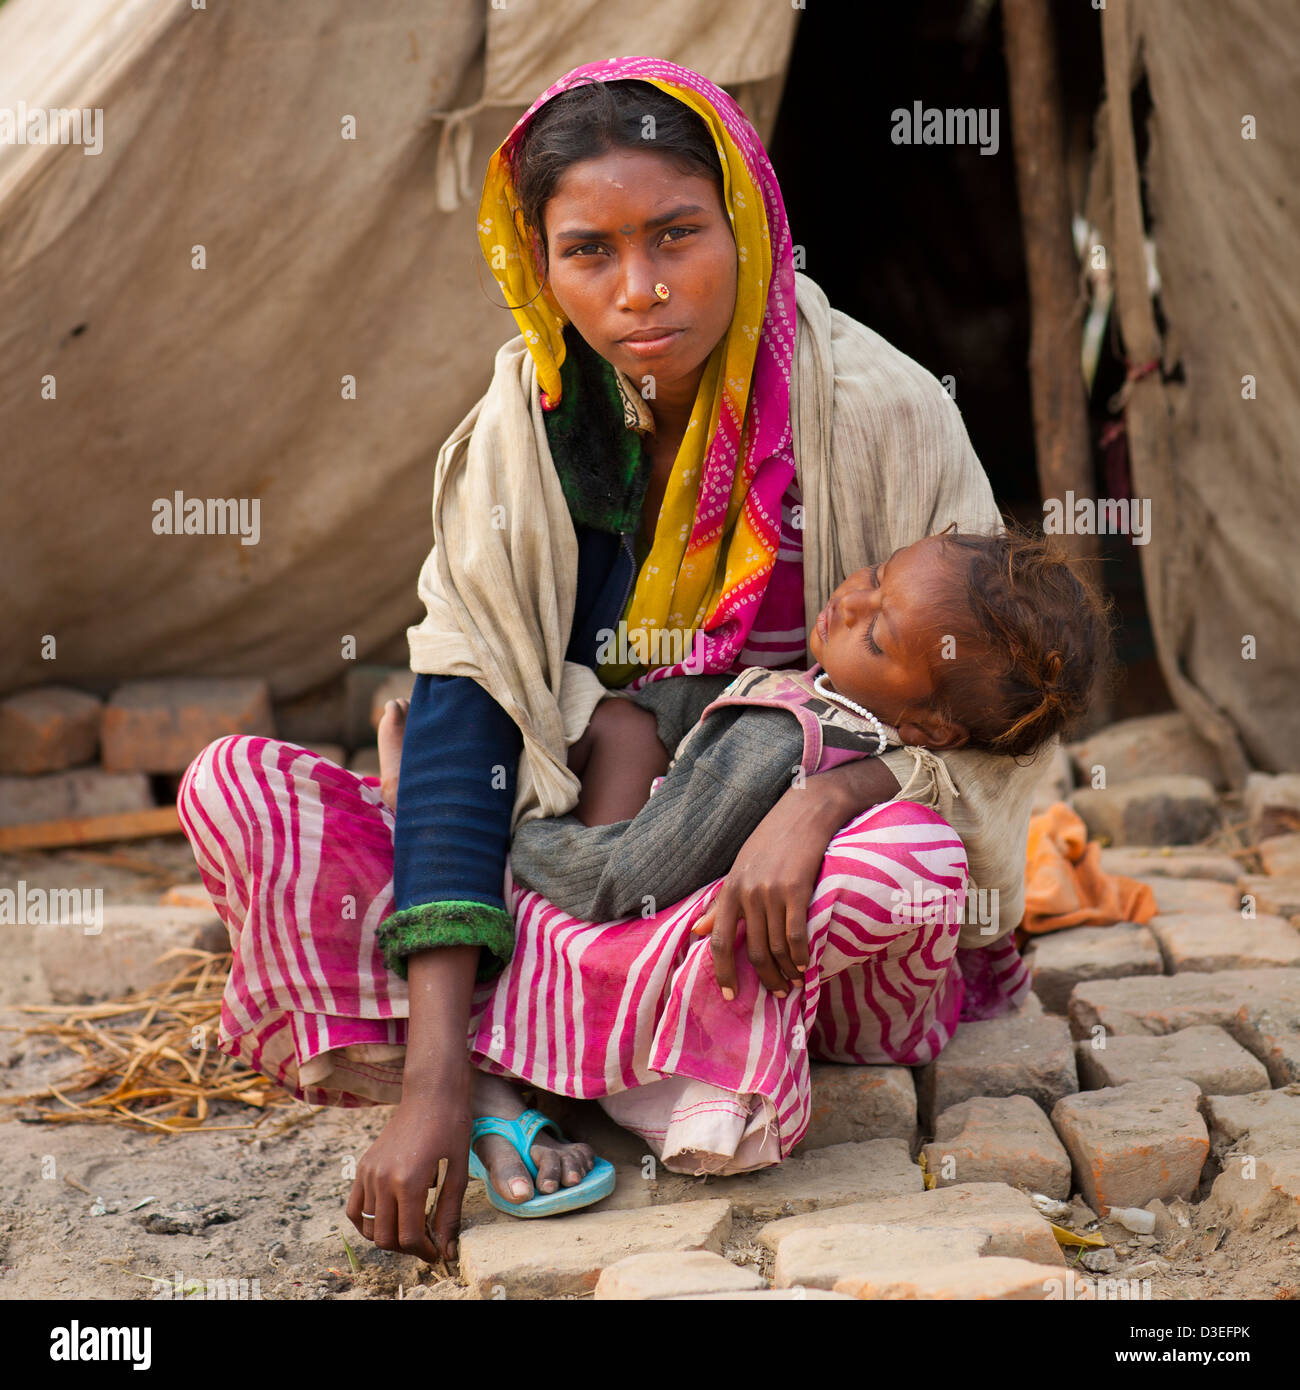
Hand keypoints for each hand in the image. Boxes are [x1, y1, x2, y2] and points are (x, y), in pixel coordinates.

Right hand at [347, 1076, 470, 1266]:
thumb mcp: (458, 1173)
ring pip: (368, 1227)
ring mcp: (368, 1173)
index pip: (408, 1236)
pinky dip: (366, 1222)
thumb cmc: (451, 1128)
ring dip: (388, 1236)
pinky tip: (386, 1218)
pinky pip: (354, 1209)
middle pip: (385, 1237)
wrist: (431, 1094)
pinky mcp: (363, 1167)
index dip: (423, 1252)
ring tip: (409, 1229)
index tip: (436, 1252)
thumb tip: (446, 1250)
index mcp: (408, 1182)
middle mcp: (382, 1180)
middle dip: (406, 1248)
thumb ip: (449, 1214)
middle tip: (425, 1242)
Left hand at [690, 757, 900, 999]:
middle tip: (778, 994)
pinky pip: (797, 934)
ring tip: (795, 982)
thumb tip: (697, 931)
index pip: (720, 941)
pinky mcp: (798, 888)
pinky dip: (802, 956)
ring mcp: (773, 891)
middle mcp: (748, 893)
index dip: (724, 973)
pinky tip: (807, 965)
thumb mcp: (740, 868)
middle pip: (754, 951)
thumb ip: (721, 903)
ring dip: (787, 972)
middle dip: (766, 979)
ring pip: (778, 947)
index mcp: (731, 889)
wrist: (805, 811)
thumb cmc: (772, 840)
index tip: (731, 996)